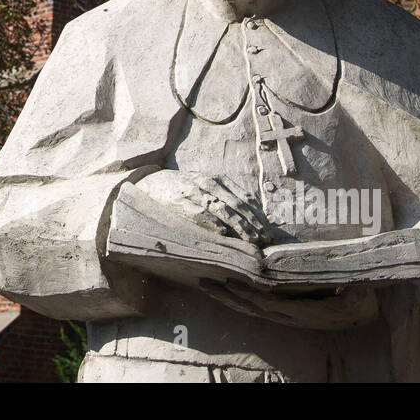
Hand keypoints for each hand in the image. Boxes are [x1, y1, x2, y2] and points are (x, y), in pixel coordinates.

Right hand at [134, 170, 271, 243]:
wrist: (151, 181)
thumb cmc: (183, 188)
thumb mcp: (206, 187)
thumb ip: (225, 199)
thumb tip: (251, 218)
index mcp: (218, 180)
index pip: (244, 197)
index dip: (258, 214)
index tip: (269, 230)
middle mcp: (208, 183)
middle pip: (237, 204)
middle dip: (253, 223)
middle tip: (265, 239)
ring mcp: (194, 192)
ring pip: (222, 209)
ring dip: (239, 225)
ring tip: (251, 239)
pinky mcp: (179, 202)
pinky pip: (199, 213)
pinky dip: (212, 222)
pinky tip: (224, 233)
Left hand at [199, 280, 380, 329]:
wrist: (362, 316)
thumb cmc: (359, 300)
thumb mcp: (359, 295)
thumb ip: (350, 291)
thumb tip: (348, 285)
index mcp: (302, 310)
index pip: (268, 302)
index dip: (247, 293)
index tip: (228, 282)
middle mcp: (289, 316)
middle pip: (251, 306)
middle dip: (226, 295)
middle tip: (203, 282)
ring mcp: (285, 316)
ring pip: (250, 309)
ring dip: (227, 298)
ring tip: (206, 286)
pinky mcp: (283, 313)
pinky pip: (255, 308)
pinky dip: (237, 300)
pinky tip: (224, 292)